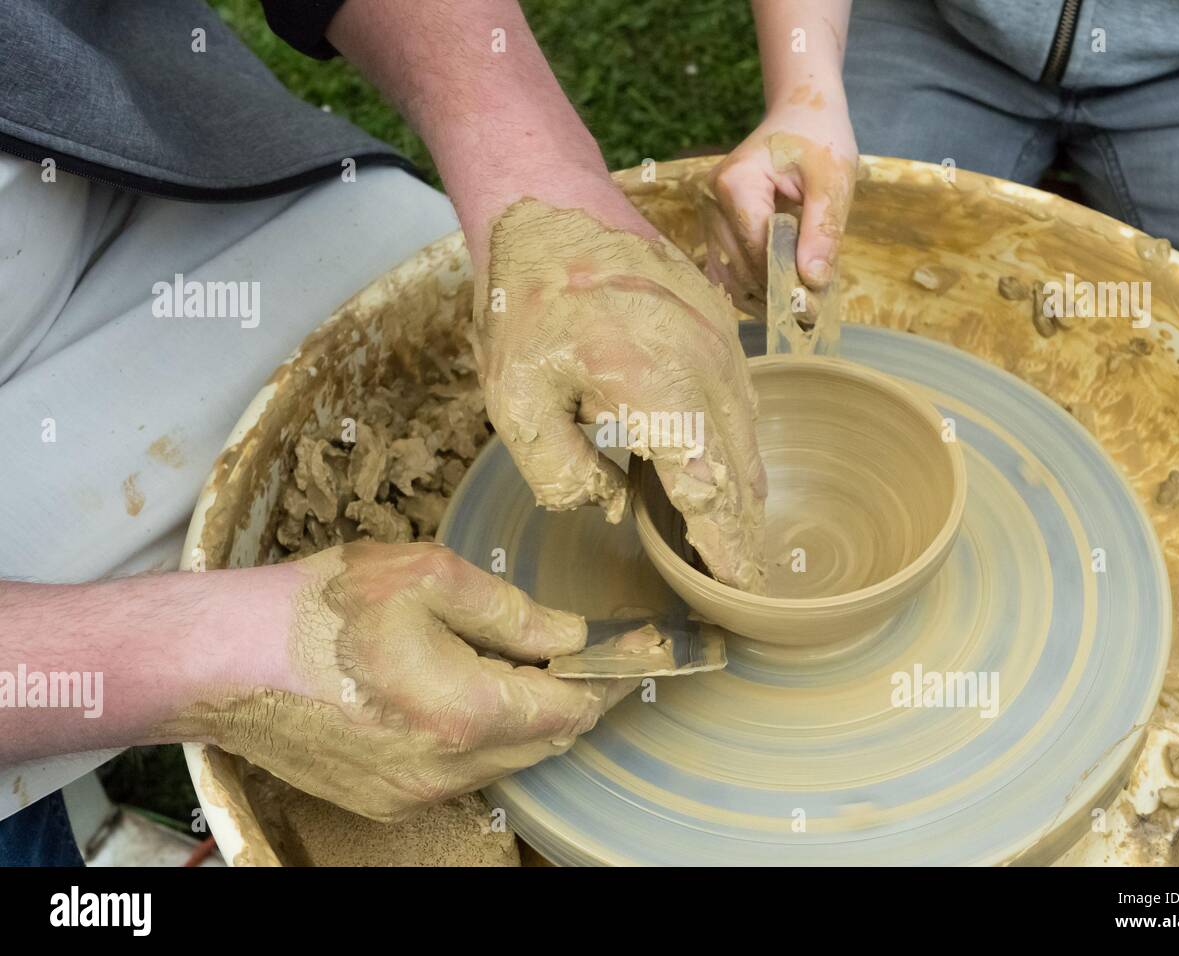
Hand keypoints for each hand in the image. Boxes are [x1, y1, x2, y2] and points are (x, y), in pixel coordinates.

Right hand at [161, 543, 639, 821]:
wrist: (224, 658)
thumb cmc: (319, 607)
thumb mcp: (429, 576)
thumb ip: (514, 611)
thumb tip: (571, 634)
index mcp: (466, 712)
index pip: (573, 708)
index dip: (611, 678)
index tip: (639, 653)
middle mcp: (446, 769)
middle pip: (547, 741)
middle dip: (575, 698)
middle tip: (588, 653)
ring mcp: (412, 792)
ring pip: (506, 760)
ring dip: (527, 717)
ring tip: (522, 664)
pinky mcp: (384, 798)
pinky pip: (461, 772)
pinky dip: (482, 737)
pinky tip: (463, 692)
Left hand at [472, 197, 766, 591]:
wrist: (555, 209)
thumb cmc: (527, 302)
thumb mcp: (513, 396)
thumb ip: (558, 470)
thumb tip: (610, 506)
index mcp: (655, 388)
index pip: (707, 489)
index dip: (726, 547)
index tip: (741, 592)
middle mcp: (704, 368)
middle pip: (741, 472)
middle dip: (744, 533)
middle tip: (748, 586)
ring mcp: (721, 345)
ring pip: (748, 438)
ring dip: (744, 493)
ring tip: (739, 543)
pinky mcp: (721, 330)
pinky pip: (743, 403)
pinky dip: (738, 448)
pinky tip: (723, 472)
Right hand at [702, 95, 858, 314]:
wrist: (801, 111)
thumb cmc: (820, 138)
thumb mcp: (833, 180)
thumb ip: (822, 230)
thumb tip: (812, 281)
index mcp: (735, 184)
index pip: (756, 248)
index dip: (784, 279)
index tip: (813, 307)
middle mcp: (711, 200)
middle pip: (739, 265)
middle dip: (774, 292)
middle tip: (811, 317)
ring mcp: (709, 214)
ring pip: (729, 273)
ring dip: (761, 295)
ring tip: (795, 311)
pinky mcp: (715, 224)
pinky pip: (727, 265)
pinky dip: (752, 284)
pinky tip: (778, 294)